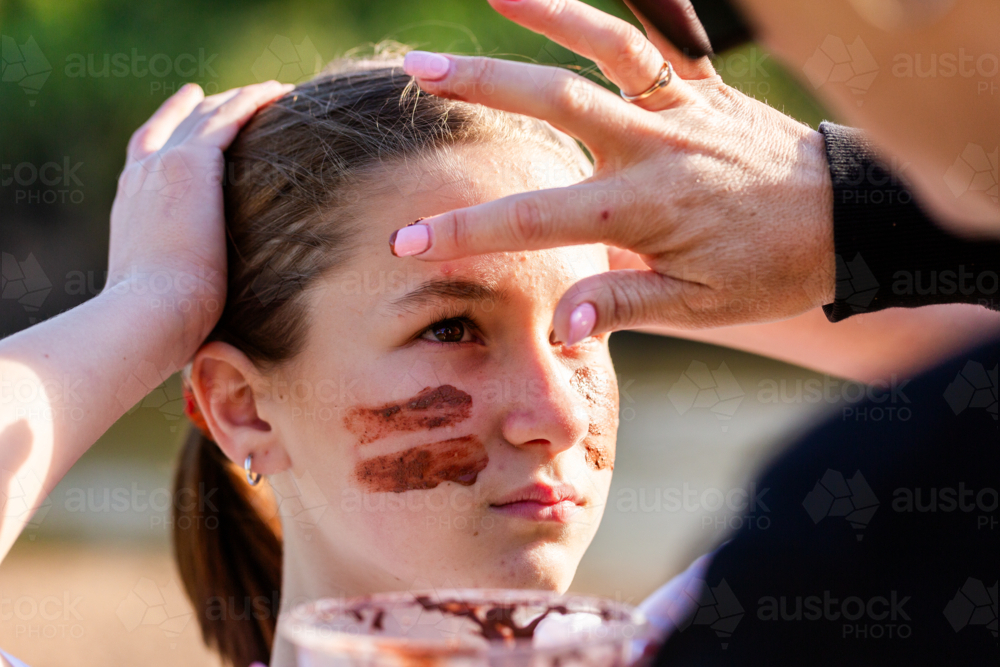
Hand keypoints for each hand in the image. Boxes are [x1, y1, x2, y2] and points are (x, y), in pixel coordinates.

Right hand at [106, 80, 292, 354]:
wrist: (147, 315)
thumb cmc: (158, 324)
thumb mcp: (165, 294)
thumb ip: (183, 286)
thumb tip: (209, 320)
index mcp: (132, 205)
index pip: (149, 150)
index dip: (171, 125)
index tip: (191, 109)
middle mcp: (143, 176)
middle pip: (178, 123)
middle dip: (209, 108)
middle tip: (236, 97)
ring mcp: (165, 165)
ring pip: (208, 115)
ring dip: (240, 99)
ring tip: (271, 90)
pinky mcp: (193, 164)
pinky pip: (230, 116)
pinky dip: (254, 100)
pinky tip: (280, 93)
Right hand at [393, 0, 834, 344]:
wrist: (843, 222)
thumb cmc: (769, 269)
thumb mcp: (700, 305)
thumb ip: (625, 305)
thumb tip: (562, 325)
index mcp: (643, 208)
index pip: (534, 219)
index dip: (464, 233)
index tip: (407, 241)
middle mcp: (655, 145)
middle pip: (554, 103)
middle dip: (480, 89)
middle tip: (415, 74)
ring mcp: (680, 107)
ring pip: (605, 49)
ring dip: (546, 15)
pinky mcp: (703, 86)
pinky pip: (659, 37)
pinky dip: (620, 10)